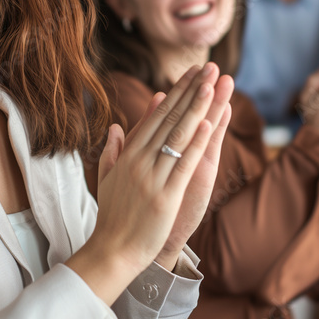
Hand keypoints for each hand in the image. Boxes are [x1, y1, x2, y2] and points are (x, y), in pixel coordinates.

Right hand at [66, 63, 230, 303]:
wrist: (111, 251)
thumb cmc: (111, 218)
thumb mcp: (107, 178)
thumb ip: (112, 150)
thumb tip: (115, 126)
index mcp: (129, 155)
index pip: (156, 116)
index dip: (176, 93)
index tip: (190, 74)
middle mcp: (140, 160)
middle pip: (169, 119)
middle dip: (190, 91)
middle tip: (207, 67)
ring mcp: (152, 177)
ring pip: (178, 136)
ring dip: (196, 108)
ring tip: (211, 84)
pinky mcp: (165, 196)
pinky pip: (182, 165)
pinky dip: (196, 144)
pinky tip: (207, 124)